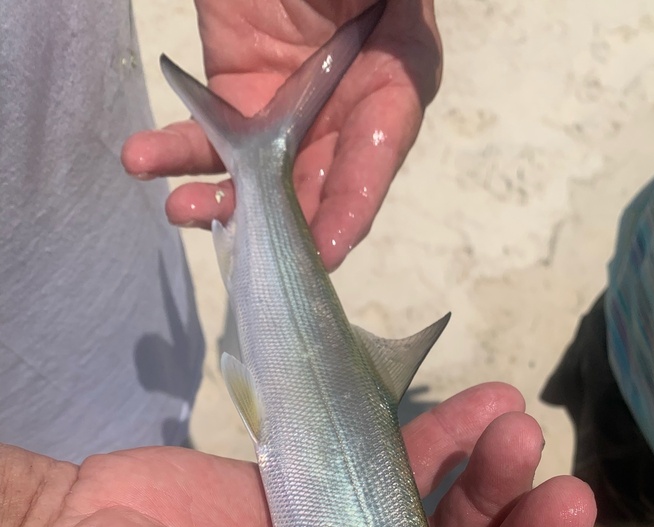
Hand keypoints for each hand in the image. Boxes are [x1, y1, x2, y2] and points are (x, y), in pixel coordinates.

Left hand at [122, 0, 441, 268]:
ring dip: (218, 199)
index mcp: (393, 85)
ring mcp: (286, 110)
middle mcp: (343, 112)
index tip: (327, 252)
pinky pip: (207, 136)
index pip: (375, 164)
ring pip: (257, 176)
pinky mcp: (236, 95)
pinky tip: (144, 159)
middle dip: (279, 226)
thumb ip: (388, 33)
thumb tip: (394, 80)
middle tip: (248, 248)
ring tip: (180, 206)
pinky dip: (174, 152)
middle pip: (315, 188)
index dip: (352, 212)